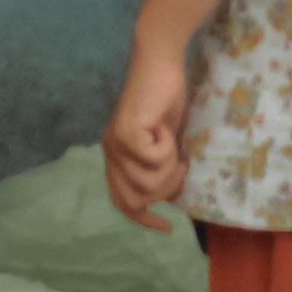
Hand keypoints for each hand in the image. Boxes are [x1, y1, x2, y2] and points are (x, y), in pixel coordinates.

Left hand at [104, 44, 190, 225]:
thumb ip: (160, 167)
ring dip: (169, 168)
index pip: (122, 202)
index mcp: (116, 157)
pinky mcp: (126, 135)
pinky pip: (154, 161)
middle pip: (135, 200)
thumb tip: (169, 195)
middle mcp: (111, 153)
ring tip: (175, 145)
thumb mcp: (164, 142)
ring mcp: (115, 145)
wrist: (160, 64)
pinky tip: (165, 129)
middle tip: (181, 165)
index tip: (166, 227)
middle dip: (165, 189)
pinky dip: (168, 148)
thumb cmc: (165, 98)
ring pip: (147, 184)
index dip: (143, 219)